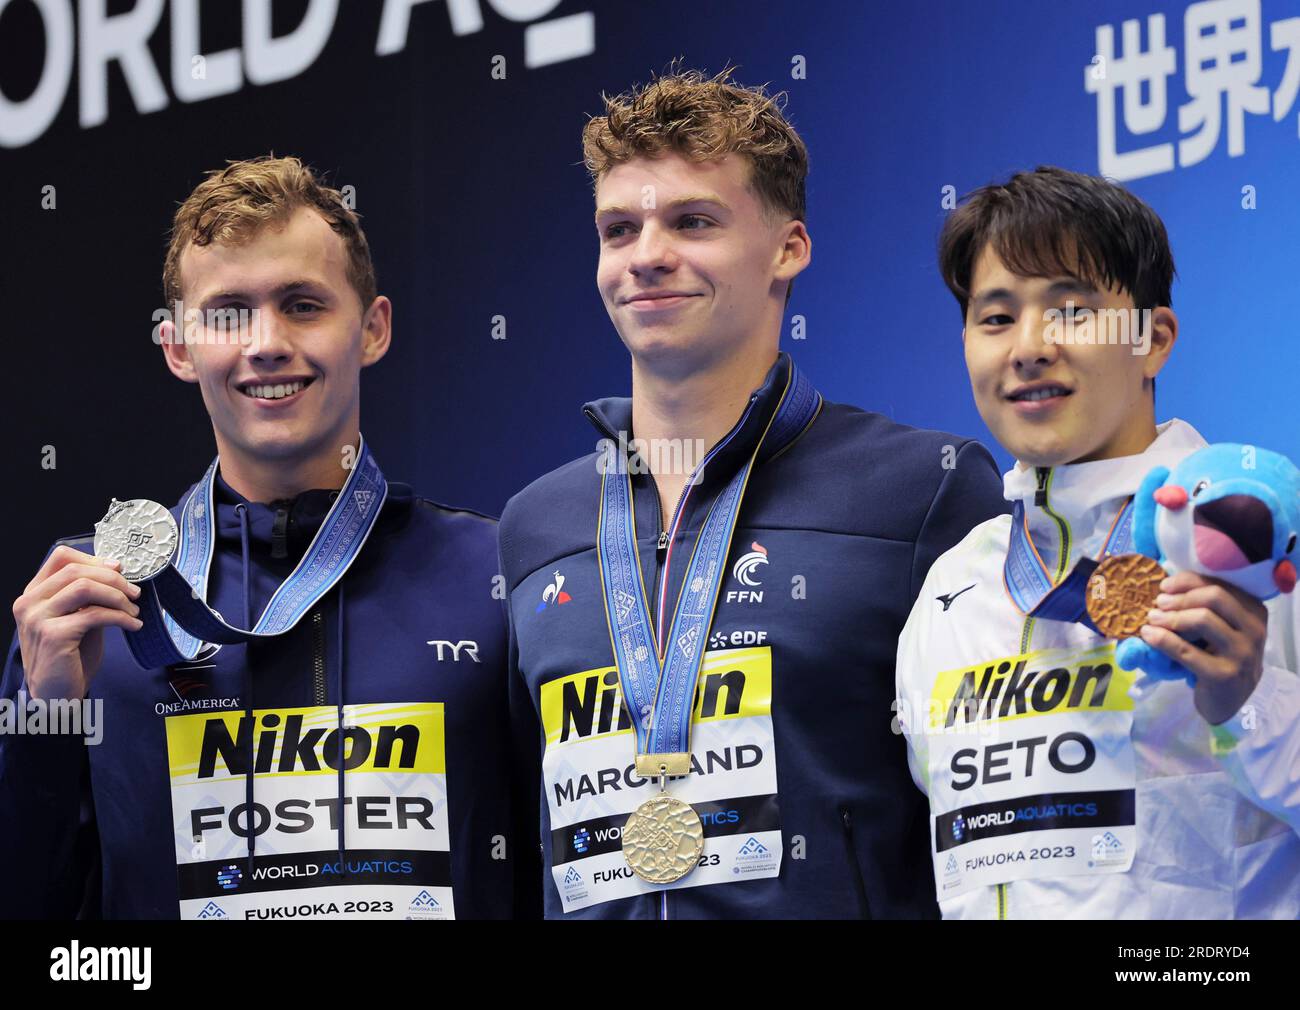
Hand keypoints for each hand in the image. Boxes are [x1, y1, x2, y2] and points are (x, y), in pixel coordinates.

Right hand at [11, 545, 142, 701]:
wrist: (57, 693)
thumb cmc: (70, 655)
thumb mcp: (77, 617)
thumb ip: (88, 596)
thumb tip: (116, 570)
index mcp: (34, 594)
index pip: (60, 557)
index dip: (94, 559)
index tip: (119, 569)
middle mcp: (29, 603)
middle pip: (76, 570)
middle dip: (113, 579)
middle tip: (135, 593)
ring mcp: (37, 618)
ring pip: (84, 587)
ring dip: (117, 596)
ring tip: (134, 610)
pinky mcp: (53, 635)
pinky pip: (94, 614)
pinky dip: (121, 617)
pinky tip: (134, 625)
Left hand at [1139, 570, 1268, 725]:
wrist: (1232, 701)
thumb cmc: (1219, 657)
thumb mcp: (1220, 629)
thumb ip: (1203, 607)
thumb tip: (1166, 588)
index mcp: (1254, 612)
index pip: (1220, 585)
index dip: (1188, 581)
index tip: (1165, 586)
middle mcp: (1254, 630)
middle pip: (1214, 597)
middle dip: (1181, 597)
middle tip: (1158, 603)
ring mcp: (1242, 654)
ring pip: (1203, 620)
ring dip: (1171, 617)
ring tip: (1152, 619)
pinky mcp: (1224, 675)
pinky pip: (1187, 651)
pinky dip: (1163, 639)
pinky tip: (1148, 635)